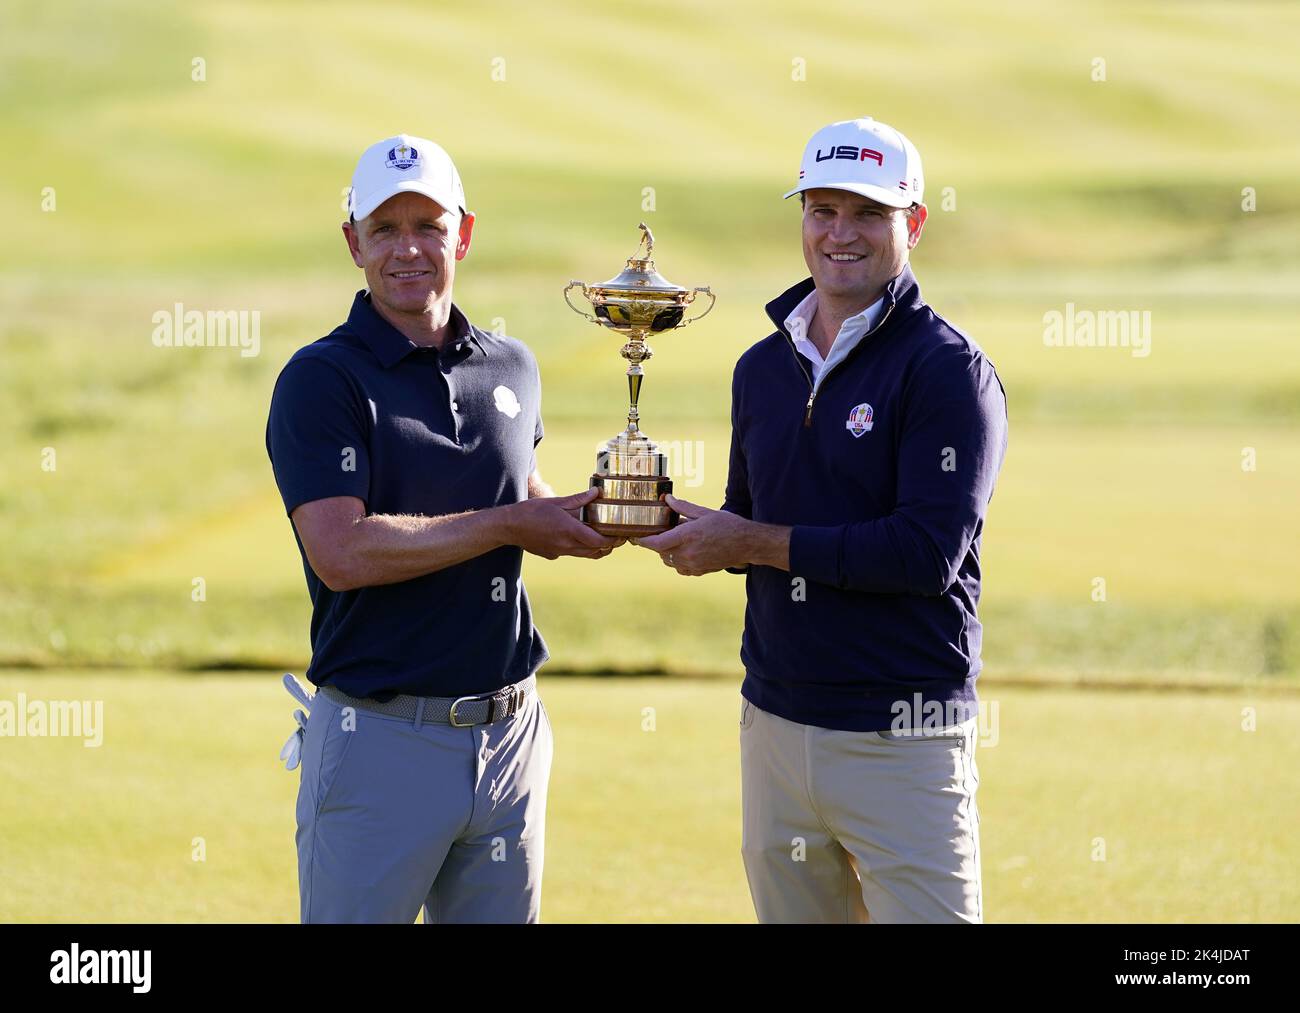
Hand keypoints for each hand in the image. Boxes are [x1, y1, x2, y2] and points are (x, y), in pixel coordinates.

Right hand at [504, 488, 623, 559]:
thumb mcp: (556, 502)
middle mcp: (566, 545)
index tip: (621, 535)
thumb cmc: (531, 511)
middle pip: (595, 551)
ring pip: (586, 554)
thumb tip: (596, 493)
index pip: (598, 541)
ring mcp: (559, 552)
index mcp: (568, 530)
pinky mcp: (553, 555)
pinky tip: (581, 537)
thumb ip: (578, 500)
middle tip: (618, 536)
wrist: (509, 527)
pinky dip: (582, 548)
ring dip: (597, 548)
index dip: (612, 540)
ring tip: (604, 538)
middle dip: (609, 545)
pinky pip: (573, 554)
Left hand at [635, 495, 767, 574]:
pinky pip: (680, 569)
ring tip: (673, 540)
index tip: (635, 536)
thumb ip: (683, 507)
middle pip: (660, 552)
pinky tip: (684, 551)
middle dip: (656, 543)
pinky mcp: (700, 571)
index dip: (642, 540)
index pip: (656, 543)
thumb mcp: (704, 512)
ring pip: (669, 561)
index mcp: (687, 536)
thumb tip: (668, 499)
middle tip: (658, 532)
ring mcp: (693, 564)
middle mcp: (687, 553)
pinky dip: (677, 561)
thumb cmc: (728, 525)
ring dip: (666, 552)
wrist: (747, 544)